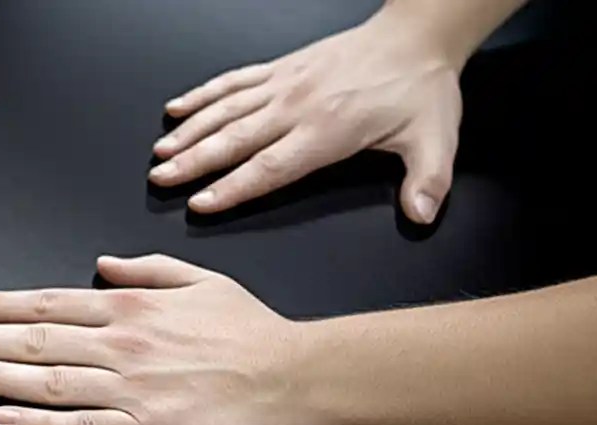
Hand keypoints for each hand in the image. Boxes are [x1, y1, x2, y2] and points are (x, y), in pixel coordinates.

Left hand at [0, 255, 314, 424]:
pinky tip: (3, 420)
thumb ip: (147, 270)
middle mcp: (120, 344)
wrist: (299, 380)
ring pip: (44, 379)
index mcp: (132, 308)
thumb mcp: (203, 281)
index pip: (50, 302)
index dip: (0, 305)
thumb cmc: (257, 335)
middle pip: (33, 337)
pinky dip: (36, 424)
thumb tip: (102, 263)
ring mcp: (128, 389)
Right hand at [150, 12, 462, 223]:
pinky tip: (178, 109)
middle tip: (161, 179)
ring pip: (226, 110)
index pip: (269, 167)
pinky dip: (203, 95)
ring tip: (160, 152)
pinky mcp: (281, 68)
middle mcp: (298, 106)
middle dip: (193, 162)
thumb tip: (422, 214)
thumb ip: (427, 182)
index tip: (201, 203)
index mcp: (327, 131)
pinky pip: (234, 81)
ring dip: (190, 132)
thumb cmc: (420, 88)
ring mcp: (285, 84)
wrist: (416, 37)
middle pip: (235, 140)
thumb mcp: (435, 141)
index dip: (232, 187)